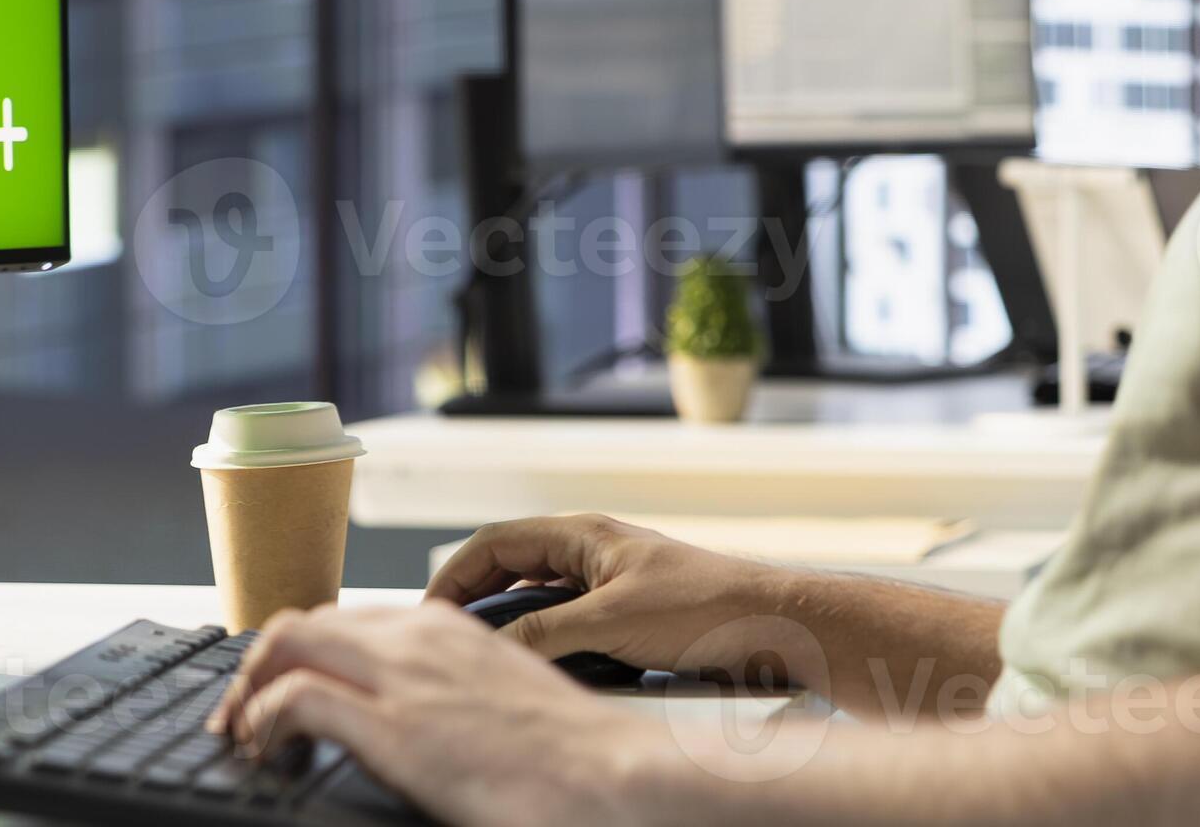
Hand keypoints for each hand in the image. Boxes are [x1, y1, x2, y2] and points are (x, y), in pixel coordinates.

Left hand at [212, 603, 671, 826]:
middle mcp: (417, 637)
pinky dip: (263, 721)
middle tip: (242, 715)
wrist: (613, 776)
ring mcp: (401, 677)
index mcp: (447, 629)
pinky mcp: (392, 727)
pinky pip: (293, 701)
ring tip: (243, 734)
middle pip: (303, 622)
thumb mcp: (501, 700)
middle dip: (258, 667)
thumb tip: (425, 721)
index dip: (300, 654)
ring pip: (286, 644)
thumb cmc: (570, 756)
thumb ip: (452, 693)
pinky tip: (266, 749)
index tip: (279, 690)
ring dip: (249, 690)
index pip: (345, 618)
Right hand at [428, 514, 783, 674]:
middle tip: (448, 638)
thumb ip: (545, 631)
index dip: (454, 576)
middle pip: (510, 568)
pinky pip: (566, 619)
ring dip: (509, 621)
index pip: (494, 543)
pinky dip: (543, 638)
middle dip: (474, 600)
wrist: (770, 624)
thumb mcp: (610, 621)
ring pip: (537, 596)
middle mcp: (590, 550)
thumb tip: (494, 649)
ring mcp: (607, 580)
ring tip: (485, 654)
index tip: (429, 612)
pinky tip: (539, 666)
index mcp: (581, 534)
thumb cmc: (703, 608)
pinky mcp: (625, 611)